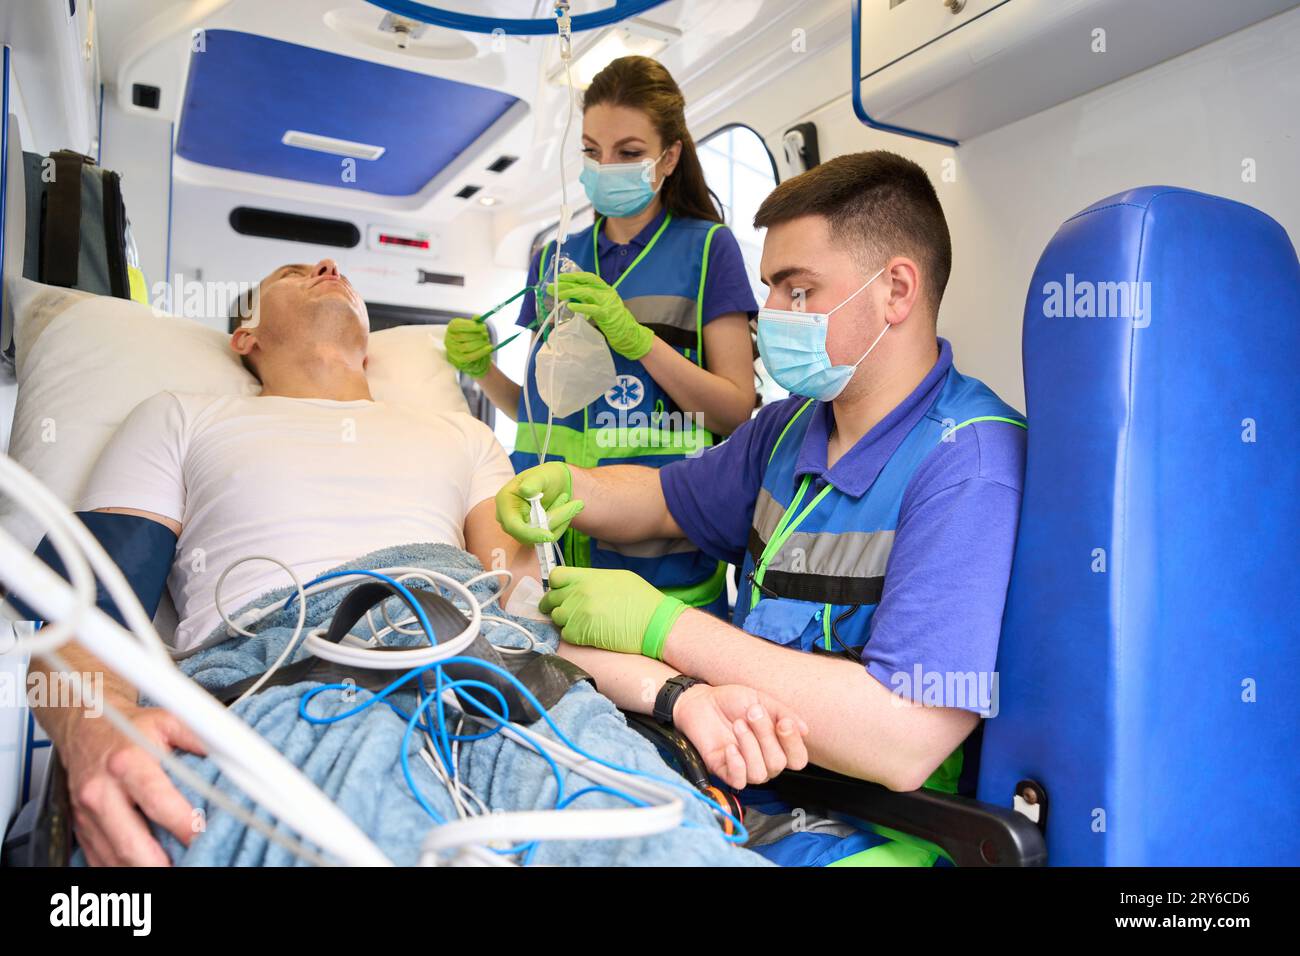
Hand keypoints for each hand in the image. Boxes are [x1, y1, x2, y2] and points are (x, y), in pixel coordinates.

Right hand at [61, 703, 207, 865]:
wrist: (86, 725)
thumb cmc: (130, 726)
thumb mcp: (169, 722)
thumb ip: (202, 738)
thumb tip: (234, 755)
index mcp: (127, 764)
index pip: (158, 802)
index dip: (183, 825)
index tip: (203, 836)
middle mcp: (101, 792)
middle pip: (131, 844)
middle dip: (161, 864)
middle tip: (191, 864)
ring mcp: (87, 814)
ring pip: (115, 859)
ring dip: (144, 869)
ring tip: (172, 868)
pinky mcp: (81, 827)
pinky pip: (100, 860)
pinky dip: (123, 869)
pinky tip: (147, 866)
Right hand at [444, 317, 492, 377]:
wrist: (471, 353)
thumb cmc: (473, 337)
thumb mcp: (474, 328)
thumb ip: (476, 322)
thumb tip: (477, 318)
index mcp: (452, 328)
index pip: (457, 326)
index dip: (470, 326)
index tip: (483, 326)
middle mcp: (449, 339)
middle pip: (462, 336)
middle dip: (477, 335)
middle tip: (486, 335)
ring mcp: (452, 350)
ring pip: (466, 346)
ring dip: (479, 343)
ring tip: (486, 341)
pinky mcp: (459, 359)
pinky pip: (470, 356)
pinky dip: (481, 352)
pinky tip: (489, 348)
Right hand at [495, 462, 583, 544]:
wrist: (557, 483)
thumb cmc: (547, 475)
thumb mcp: (542, 474)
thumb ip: (533, 482)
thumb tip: (526, 491)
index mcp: (505, 501)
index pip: (513, 525)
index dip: (530, 534)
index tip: (549, 535)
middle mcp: (509, 518)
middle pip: (530, 533)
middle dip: (555, 519)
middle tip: (578, 504)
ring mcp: (520, 528)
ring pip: (542, 537)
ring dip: (561, 519)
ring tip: (569, 500)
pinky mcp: (532, 534)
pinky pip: (549, 537)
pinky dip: (561, 523)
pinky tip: (565, 508)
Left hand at [539, 566, 682, 656]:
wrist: (654, 622)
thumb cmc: (642, 600)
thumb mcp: (617, 578)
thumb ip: (593, 580)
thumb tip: (580, 586)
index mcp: (586, 577)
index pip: (556, 577)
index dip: (556, 586)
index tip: (560, 592)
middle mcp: (578, 593)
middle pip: (552, 599)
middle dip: (554, 606)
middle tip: (562, 612)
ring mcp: (577, 614)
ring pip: (557, 618)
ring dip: (566, 622)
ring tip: (582, 624)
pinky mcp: (580, 633)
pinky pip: (566, 634)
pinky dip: (574, 636)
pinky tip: (588, 634)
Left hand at [551, 271, 653, 359]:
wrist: (630, 334)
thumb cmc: (614, 321)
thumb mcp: (601, 305)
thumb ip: (588, 299)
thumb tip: (568, 295)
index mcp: (606, 289)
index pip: (589, 277)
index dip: (574, 276)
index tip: (560, 277)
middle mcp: (607, 293)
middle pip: (585, 284)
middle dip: (568, 284)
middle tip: (553, 286)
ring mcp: (608, 303)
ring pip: (587, 293)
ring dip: (571, 292)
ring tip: (559, 294)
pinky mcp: (607, 314)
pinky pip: (592, 309)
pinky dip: (581, 307)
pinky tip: (571, 306)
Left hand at [672, 684, 809, 789]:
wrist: (702, 701)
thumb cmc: (733, 702)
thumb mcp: (762, 700)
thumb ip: (783, 713)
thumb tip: (804, 729)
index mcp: (778, 745)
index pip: (798, 759)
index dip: (793, 744)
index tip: (783, 723)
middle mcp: (764, 760)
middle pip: (778, 763)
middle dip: (766, 736)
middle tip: (752, 713)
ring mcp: (745, 768)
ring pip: (760, 774)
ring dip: (749, 746)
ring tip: (738, 724)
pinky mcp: (725, 771)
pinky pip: (739, 781)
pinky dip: (736, 764)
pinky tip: (729, 746)